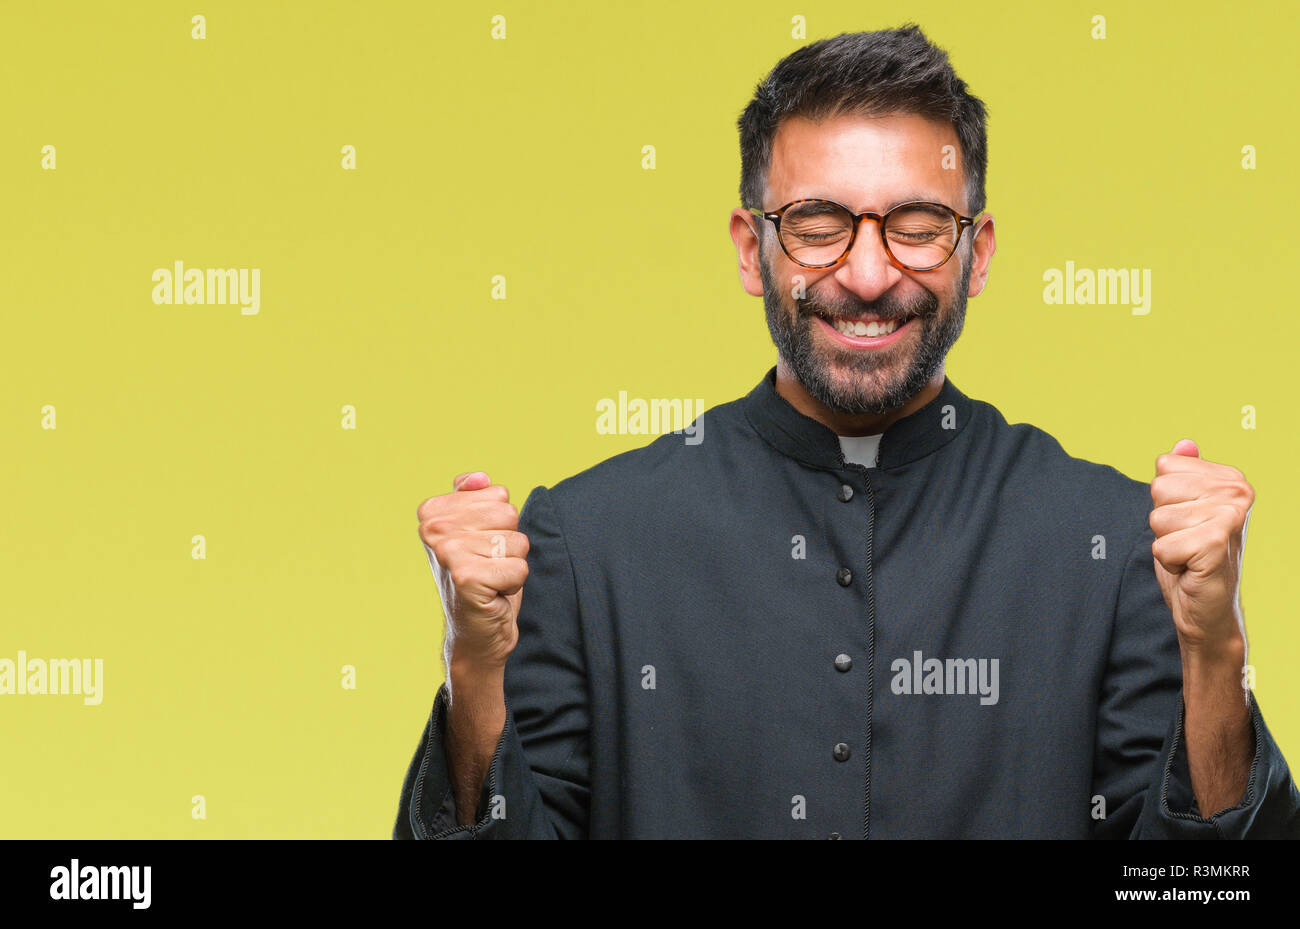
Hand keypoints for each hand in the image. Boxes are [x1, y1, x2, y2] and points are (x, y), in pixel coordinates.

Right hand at [417, 472, 529, 669]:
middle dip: (509, 542)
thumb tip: (481, 479)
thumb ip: (474, 496)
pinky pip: (519, 567)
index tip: (479, 545)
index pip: (498, 494)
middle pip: (509, 513)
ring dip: (511, 563)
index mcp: (432, 511)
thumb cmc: (478, 576)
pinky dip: (513, 584)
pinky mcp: (467, 578)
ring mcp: (448, 553)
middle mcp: (434, 529)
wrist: (475, 631)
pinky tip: (493, 593)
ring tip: (490, 578)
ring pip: (517, 541)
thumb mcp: (474, 530)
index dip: (499, 522)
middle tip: (487, 564)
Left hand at [1149, 439, 1251, 652]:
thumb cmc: (1192, 557)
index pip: (1165, 466)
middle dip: (1163, 519)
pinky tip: (1189, 567)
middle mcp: (1237, 493)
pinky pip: (1161, 545)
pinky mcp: (1215, 544)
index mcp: (1230, 478)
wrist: (1207, 607)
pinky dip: (1168, 561)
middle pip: (1159, 488)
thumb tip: (1184, 445)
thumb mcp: (1183, 510)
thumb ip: (1184, 476)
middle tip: (1186, 539)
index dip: (1165, 498)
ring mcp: (1229, 517)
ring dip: (1165, 542)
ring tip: (1188, 553)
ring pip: (1157, 518)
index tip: (1187, 520)